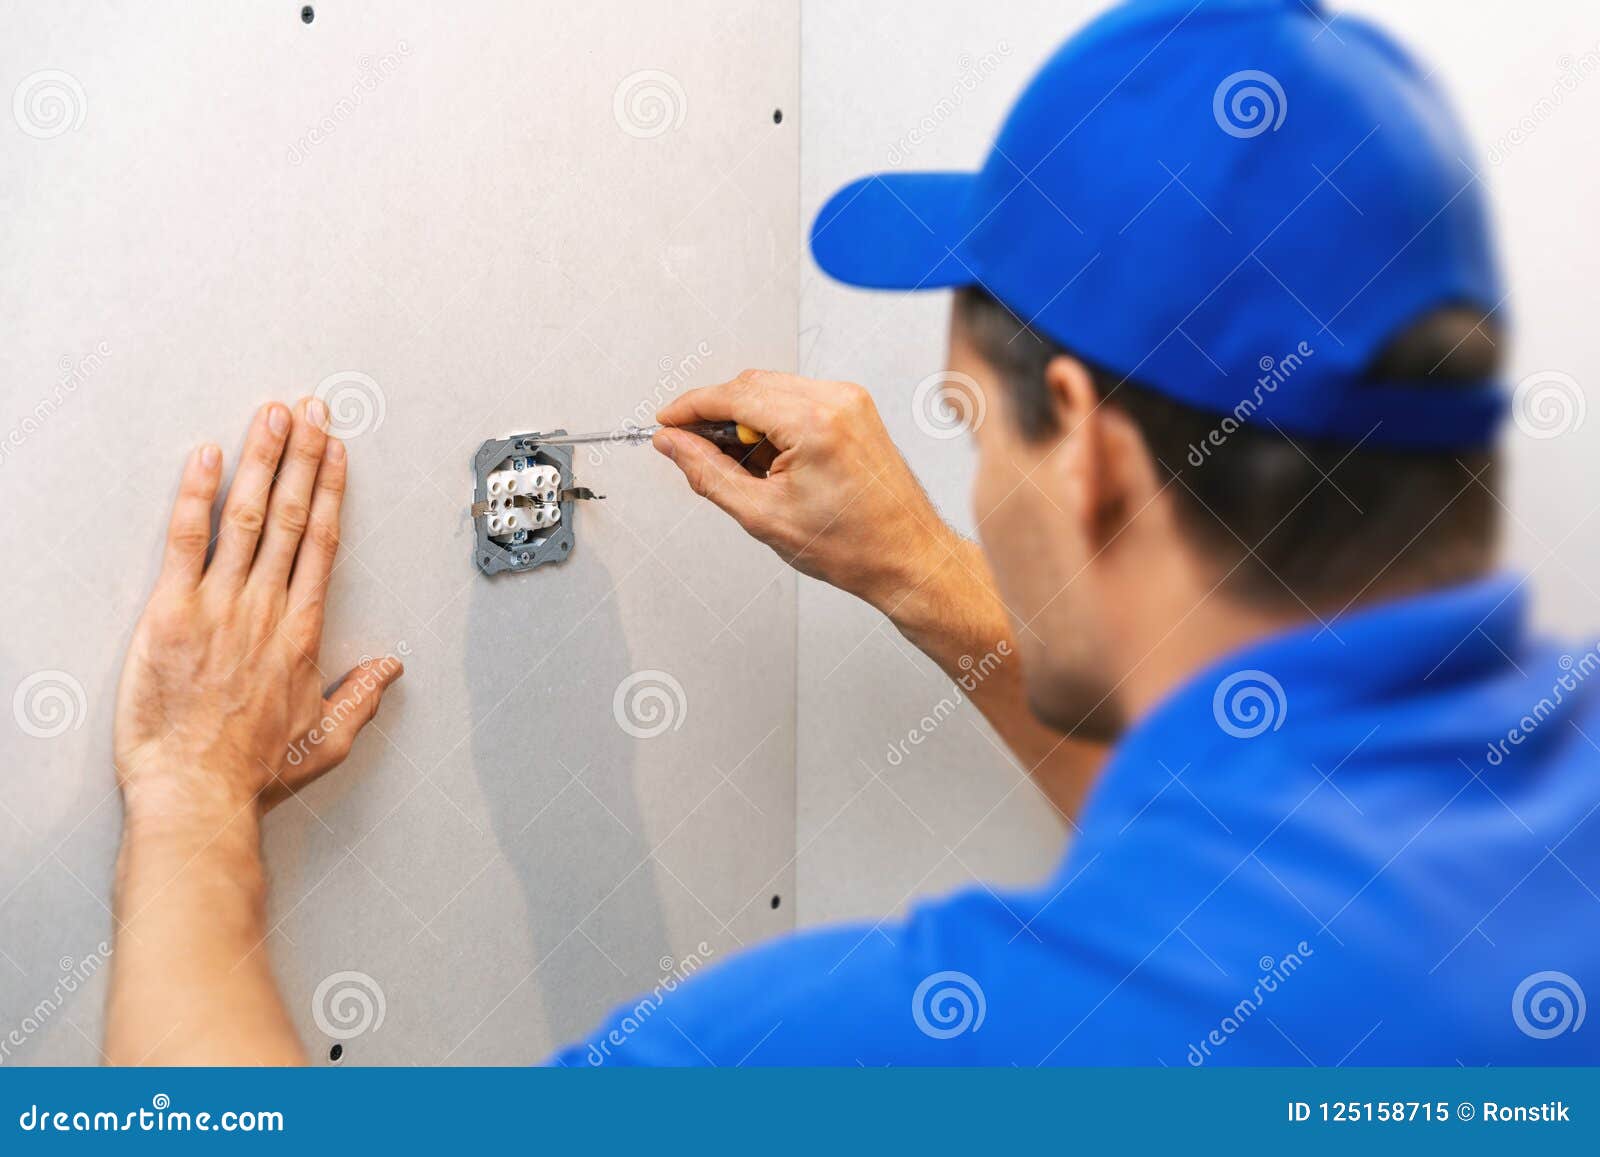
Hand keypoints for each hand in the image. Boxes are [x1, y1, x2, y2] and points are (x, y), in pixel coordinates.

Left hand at [113, 398, 402, 824]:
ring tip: (273, 416)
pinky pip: (187, 541)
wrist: (196, 794)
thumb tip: (390, 670)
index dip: (331, 491)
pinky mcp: (173, 613)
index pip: (323, 543)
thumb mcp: (324, 740)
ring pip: (249, 517)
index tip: (337, 453)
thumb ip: (361, 700)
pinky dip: (196, 495)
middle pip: (294, 516)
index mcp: (302, 632)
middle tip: (311, 413)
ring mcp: (221, 606)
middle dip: (304, 457)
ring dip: (263, 460)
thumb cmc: (253, 773)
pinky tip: (206, 457)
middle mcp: (267, 608)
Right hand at [653, 370, 958, 609]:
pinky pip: (797, 399)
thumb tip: (674, 444)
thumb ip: (708, 473)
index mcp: (815, 423)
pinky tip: (771, 461)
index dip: (690, 408)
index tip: (666, 423)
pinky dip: (774, 422)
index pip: (733, 395)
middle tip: (693, 451)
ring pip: (772, 389)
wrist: (908, 557)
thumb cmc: (854, 546)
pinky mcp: (856, 408)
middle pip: (751, 385)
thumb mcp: (763, 515)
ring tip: (745, 470)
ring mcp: (850, 400)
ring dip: (745, 420)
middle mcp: (837, 400)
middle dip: (716, 415)